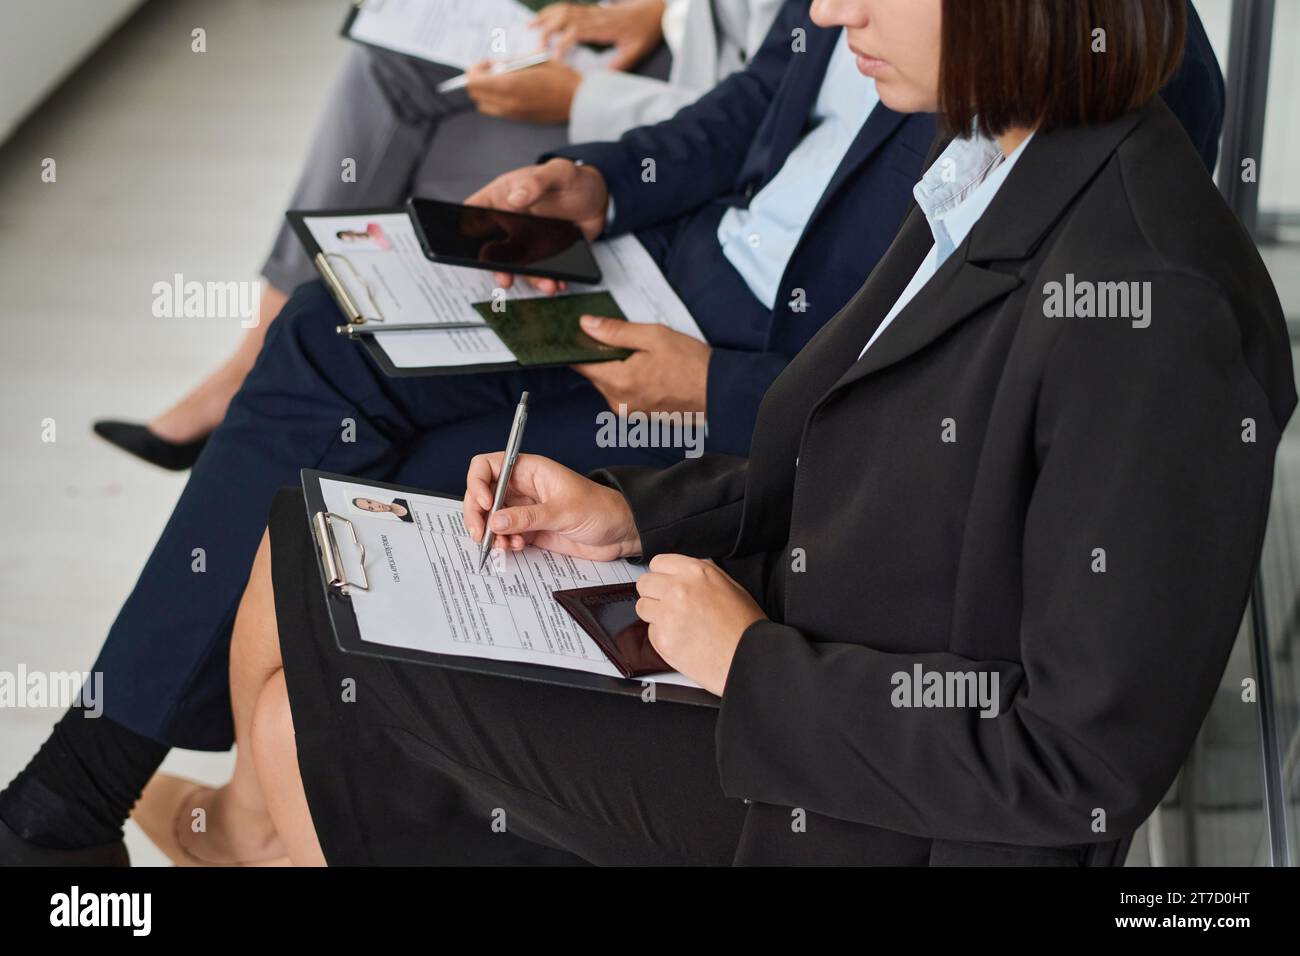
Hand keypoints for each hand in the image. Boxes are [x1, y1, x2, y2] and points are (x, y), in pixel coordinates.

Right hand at [464, 158, 609, 293]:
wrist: (600, 200)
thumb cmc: (575, 180)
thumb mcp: (560, 172)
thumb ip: (538, 181)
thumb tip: (516, 197)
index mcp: (505, 196)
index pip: (475, 211)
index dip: (466, 228)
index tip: (467, 246)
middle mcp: (510, 221)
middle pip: (491, 247)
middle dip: (497, 266)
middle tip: (506, 278)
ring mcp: (525, 240)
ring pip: (517, 264)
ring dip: (529, 279)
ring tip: (547, 284)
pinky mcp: (542, 254)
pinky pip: (539, 271)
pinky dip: (547, 280)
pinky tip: (557, 282)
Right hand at [464, 452, 640, 560]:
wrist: (620, 532)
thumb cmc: (600, 509)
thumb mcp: (564, 511)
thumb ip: (528, 517)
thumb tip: (495, 521)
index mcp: (530, 470)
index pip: (488, 466)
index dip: (479, 483)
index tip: (486, 504)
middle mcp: (522, 487)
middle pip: (482, 494)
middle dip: (477, 514)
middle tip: (481, 534)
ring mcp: (524, 509)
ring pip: (490, 517)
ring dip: (490, 533)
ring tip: (504, 545)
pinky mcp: (528, 529)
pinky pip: (503, 535)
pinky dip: (502, 543)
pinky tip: (515, 547)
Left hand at [465, 59, 581, 124]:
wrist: (579, 101)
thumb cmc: (561, 76)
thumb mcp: (535, 60)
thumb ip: (511, 62)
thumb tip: (495, 65)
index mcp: (510, 85)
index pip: (473, 81)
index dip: (475, 69)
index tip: (488, 62)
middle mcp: (507, 102)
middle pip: (475, 95)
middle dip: (478, 80)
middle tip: (493, 70)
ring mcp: (513, 114)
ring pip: (484, 105)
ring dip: (486, 92)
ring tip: (502, 81)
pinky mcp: (520, 120)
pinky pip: (497, 111)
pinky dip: (496, 100)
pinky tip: (511, 91)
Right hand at [534, 0, 665, 71]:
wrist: (652, 11)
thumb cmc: (644, 32)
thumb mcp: (636, 50)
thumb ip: (620, 63)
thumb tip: (605, 77)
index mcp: (602, 28)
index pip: (576, 32)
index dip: (562, 43)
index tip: (554, 57)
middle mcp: (593, 17)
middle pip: (564, 19)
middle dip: (547, 31)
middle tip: (536, 48)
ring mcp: (591, 11)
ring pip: (563, 10)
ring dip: (545, 17)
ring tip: (530, 27)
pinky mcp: (590, 9)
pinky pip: (567, 7)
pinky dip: (552, 11)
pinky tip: (543, 18)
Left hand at [573, 315, 709, 414]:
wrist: (717, 391)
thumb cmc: (692, 365)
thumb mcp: (653, 336)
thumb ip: (615, 331)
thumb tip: (587, 325)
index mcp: (619, 381)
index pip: (581, 364)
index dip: (581, 347)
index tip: (586, 335)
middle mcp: (619, 402)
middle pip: (595, 374)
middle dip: (604, 357)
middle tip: (628, 343)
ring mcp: (629, 411)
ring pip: (609, 384)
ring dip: (618, 369)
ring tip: (645, 359)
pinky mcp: (638, 416)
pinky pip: (623, 394)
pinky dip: (629, 381)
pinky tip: (649, 372)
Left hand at [635, 555, 766, 694]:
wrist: (747, 659)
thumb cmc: (744, 626)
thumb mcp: (728, 585)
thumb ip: (700, 575)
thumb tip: (682, 572)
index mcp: (696, 572)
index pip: (658, 563)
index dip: (663, 575)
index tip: (666, 582)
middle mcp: (678, 590)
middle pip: (645, 583)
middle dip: (654, 592)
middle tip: (668, 604)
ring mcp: (667, 615)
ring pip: (642, 606)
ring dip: (655, 613)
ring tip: (676, 622)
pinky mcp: (662, 640)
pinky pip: (650, 631)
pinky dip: (662, 635)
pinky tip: (682, 638)